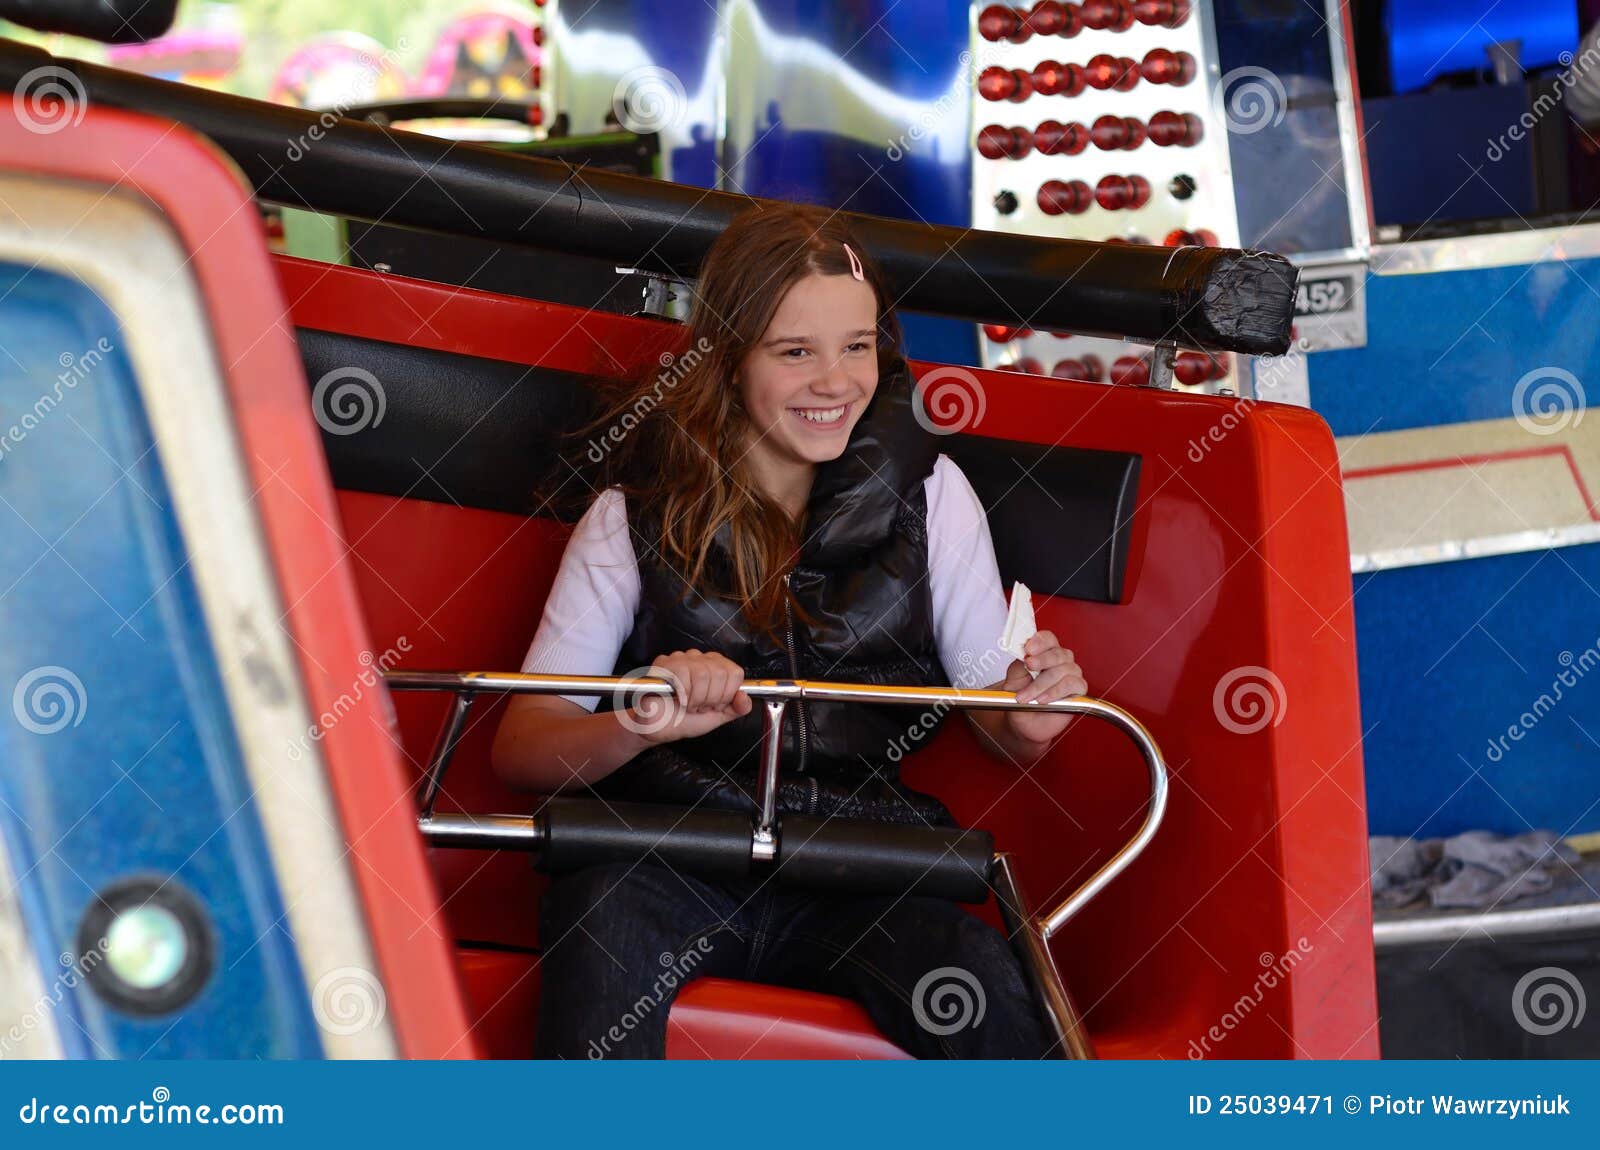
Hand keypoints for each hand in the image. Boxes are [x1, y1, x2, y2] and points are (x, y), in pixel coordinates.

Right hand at [630, 650, 751, 743]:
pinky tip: (678, 699)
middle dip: (711, 698)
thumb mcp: (717, 716)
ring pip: (703, 673)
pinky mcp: (664, 663)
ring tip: (688, 704)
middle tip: (699, 706)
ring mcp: (682, 658)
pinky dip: (683, 693)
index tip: (714, 705)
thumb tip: (744, 697)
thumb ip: (736, 708)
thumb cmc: (683, 720)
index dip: (726, 694)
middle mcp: (700, 659)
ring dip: (696, 698)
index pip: (734, 672)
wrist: (658, 729)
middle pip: (720, 673)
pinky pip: (683, 673)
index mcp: (715, 667)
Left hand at [1001, 631, 1085, 744]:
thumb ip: (1018, 664)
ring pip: (1063, 670)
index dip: (1040, 641)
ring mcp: (1071, 674)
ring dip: (1042, 683)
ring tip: (1027, 696)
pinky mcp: (1078, 689)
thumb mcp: (1013, 678)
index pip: (1047, 639)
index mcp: (1044, 653)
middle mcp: (1060, 661)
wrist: (1023, 721)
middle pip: (1058, 653)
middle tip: (1028, 666)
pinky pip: (1072, 684)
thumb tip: (1024, 653)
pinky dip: (1055, 692)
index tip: (1028, 649)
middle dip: (1041, 660)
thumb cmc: (1020, 697)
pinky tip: (1042, 699)